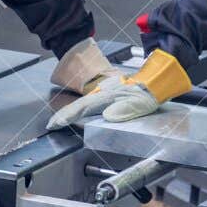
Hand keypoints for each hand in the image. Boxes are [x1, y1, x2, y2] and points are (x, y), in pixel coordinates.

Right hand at [46, 48, 190, 129]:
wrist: (154, 81)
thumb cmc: (148, 93)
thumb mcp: (141, 102)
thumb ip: (126, 109)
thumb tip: (108, 116)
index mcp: (107, 96)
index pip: (83, 107)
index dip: (68, 116)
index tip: (55, 123)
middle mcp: (103, 94)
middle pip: (78, 106)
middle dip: (64, 115)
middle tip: (52, 125)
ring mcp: (104, 94)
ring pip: (83, 104)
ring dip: (70, 113)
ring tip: (59, 121)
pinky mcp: (107, 96)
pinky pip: (89, 104)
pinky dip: (80, 110)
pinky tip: (77, 115)